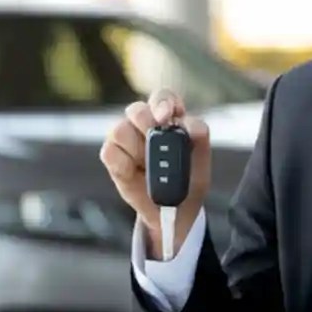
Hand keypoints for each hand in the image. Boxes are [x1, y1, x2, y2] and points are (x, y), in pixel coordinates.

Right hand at [99, 88, 210, 258]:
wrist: (175, 213)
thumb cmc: (189, 182)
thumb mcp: (202, 162)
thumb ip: (200, 138)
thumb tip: (192, 124)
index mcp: (170, 120)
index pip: (162, 98)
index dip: (162, 102)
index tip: (166, 116)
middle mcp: (145, 126)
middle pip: (136, 109)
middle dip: (145, 122)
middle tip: (153, 139)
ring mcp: (127, 141)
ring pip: (119, 129)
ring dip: (135, 148)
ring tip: (148, 166)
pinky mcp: (113, 159)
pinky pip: (109, 152)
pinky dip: (122, 163)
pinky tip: (134, 173)